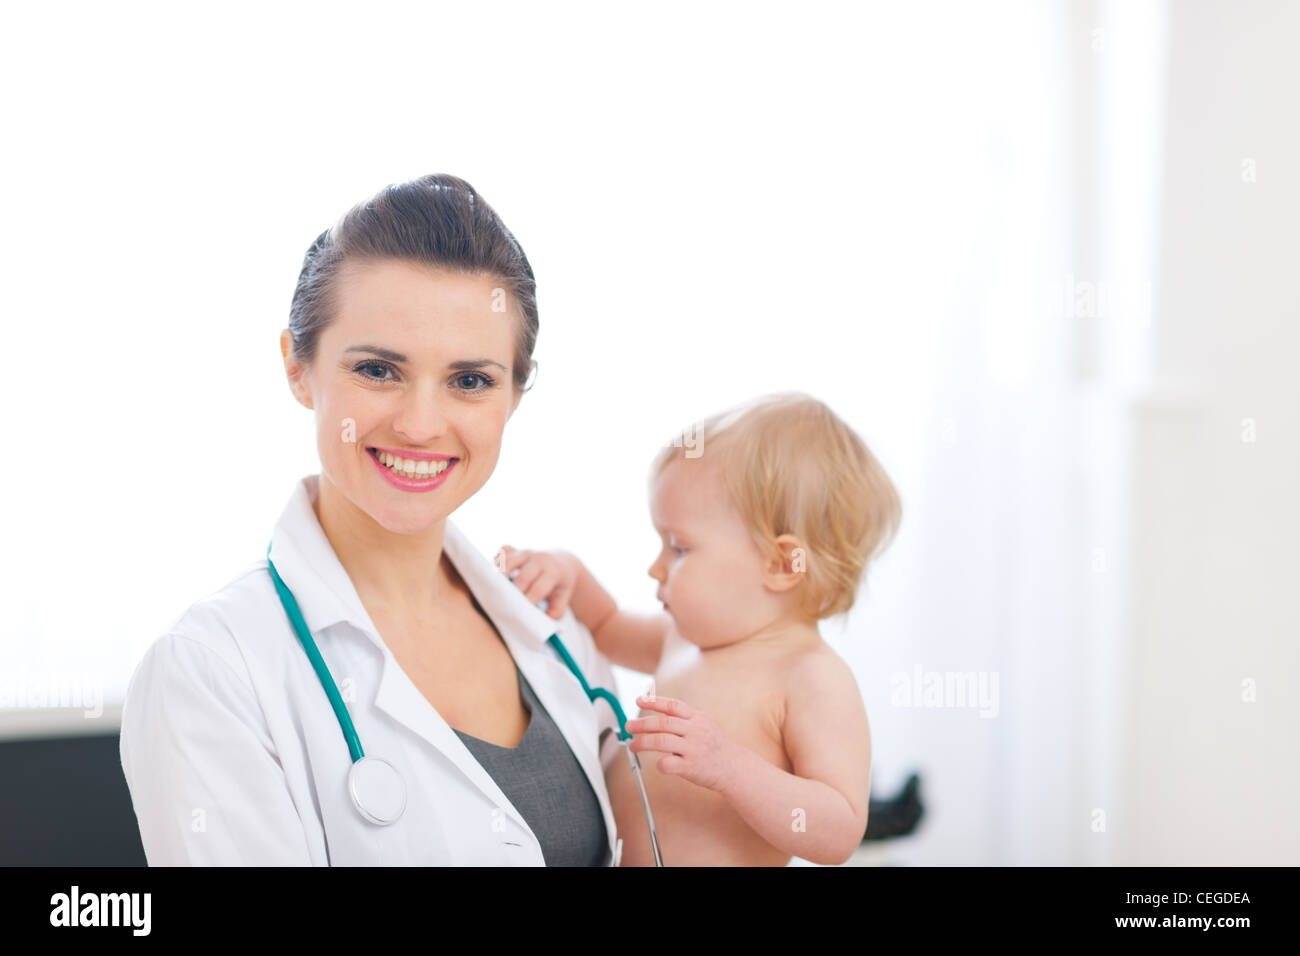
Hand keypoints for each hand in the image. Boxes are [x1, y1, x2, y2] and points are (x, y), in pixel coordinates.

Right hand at [495, 545, 578, 619]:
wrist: (561, 561)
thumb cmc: (560, 583)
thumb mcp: (564, 595)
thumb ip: (556, 609)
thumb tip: (541, 619)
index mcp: (553, 572)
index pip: (539, 588)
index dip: (529, 600)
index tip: (520, 613)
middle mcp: (539, 559)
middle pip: (523, 576)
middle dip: (514, 592)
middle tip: (506, 605)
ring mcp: (526, 552)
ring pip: (509, 561)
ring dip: (500, 576)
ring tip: (495, 591)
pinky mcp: (515, 549)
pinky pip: (503, 552)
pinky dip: (496, 562)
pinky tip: (495, 575)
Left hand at [627, 695, 747, 793]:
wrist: (734, 767)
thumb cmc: (715, 747)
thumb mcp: (705, 725)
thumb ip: (685, 719)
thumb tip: (657, 713)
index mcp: (697, 719)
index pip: (673, 706)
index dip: (654, 701)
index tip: (639, 701)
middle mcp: (695, 731)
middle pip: (663, 723)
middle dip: (642, 723)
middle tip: (628, 726)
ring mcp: (693, 749)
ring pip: (661, 741)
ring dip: (643, 742)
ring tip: (633, 745)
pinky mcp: (691, 767)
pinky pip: (668, 764)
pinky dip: (659, 763)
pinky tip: (657, 764)